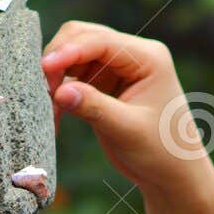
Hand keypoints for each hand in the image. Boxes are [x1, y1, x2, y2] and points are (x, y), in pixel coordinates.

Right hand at [41, 20, 213, 203]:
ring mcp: (118, 68)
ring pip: (74, 56)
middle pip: (83, 38)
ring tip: (47, 108)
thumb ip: (94, 108)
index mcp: (148, 58)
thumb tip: (59, 91)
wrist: (172, 175)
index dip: (69, 51)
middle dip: (59, 60)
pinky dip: (61, 93)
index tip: (43, 68)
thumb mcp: (127, 130)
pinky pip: (73, 77)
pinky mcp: (105, 84)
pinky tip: (54, 116)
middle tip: (41, 89)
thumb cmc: (161, 152)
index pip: (102, 42)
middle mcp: (133, 56)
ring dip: (56, 77)